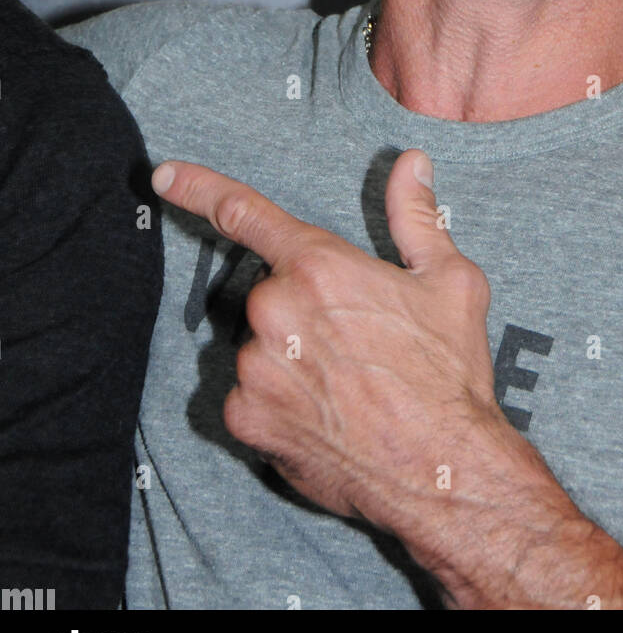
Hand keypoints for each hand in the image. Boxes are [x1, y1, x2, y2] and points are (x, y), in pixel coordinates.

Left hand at [151, 150, 500, 534]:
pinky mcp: (245, 417)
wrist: (440, 469)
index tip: (164, 175)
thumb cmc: (447, 373)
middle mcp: (274, 310)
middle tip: (357, 342)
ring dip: (292, 356)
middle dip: (305, 309)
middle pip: (271, 293)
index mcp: (318, 266)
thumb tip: (411, 163)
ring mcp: (253, 367)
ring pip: (261, 345)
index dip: (198, 187)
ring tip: (350, 385)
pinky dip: (281, 401)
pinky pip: (251, 394)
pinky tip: (326, 414)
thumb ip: (416, 216)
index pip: (245, 212)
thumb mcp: (450, 282)